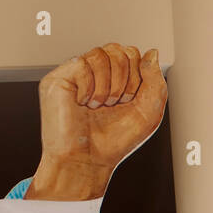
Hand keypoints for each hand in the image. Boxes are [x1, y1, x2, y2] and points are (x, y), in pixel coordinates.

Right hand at [26, 43, 167, 200]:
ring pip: (101, 54)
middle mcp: (94, 72)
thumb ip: (155, 81)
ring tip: (98, 107)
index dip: (138, 77)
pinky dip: (89, 88)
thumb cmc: (115, 141)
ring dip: (108, 87)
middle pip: (119, 50)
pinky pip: (82, 63)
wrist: (89, 161)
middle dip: (125, 81)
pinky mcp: (57, 78)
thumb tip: (152, 52)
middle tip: (114, 105)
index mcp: (114, 77)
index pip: (132, 54)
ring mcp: (75, 73)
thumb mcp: (149, 112)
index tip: (129, 101)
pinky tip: (83, 104)